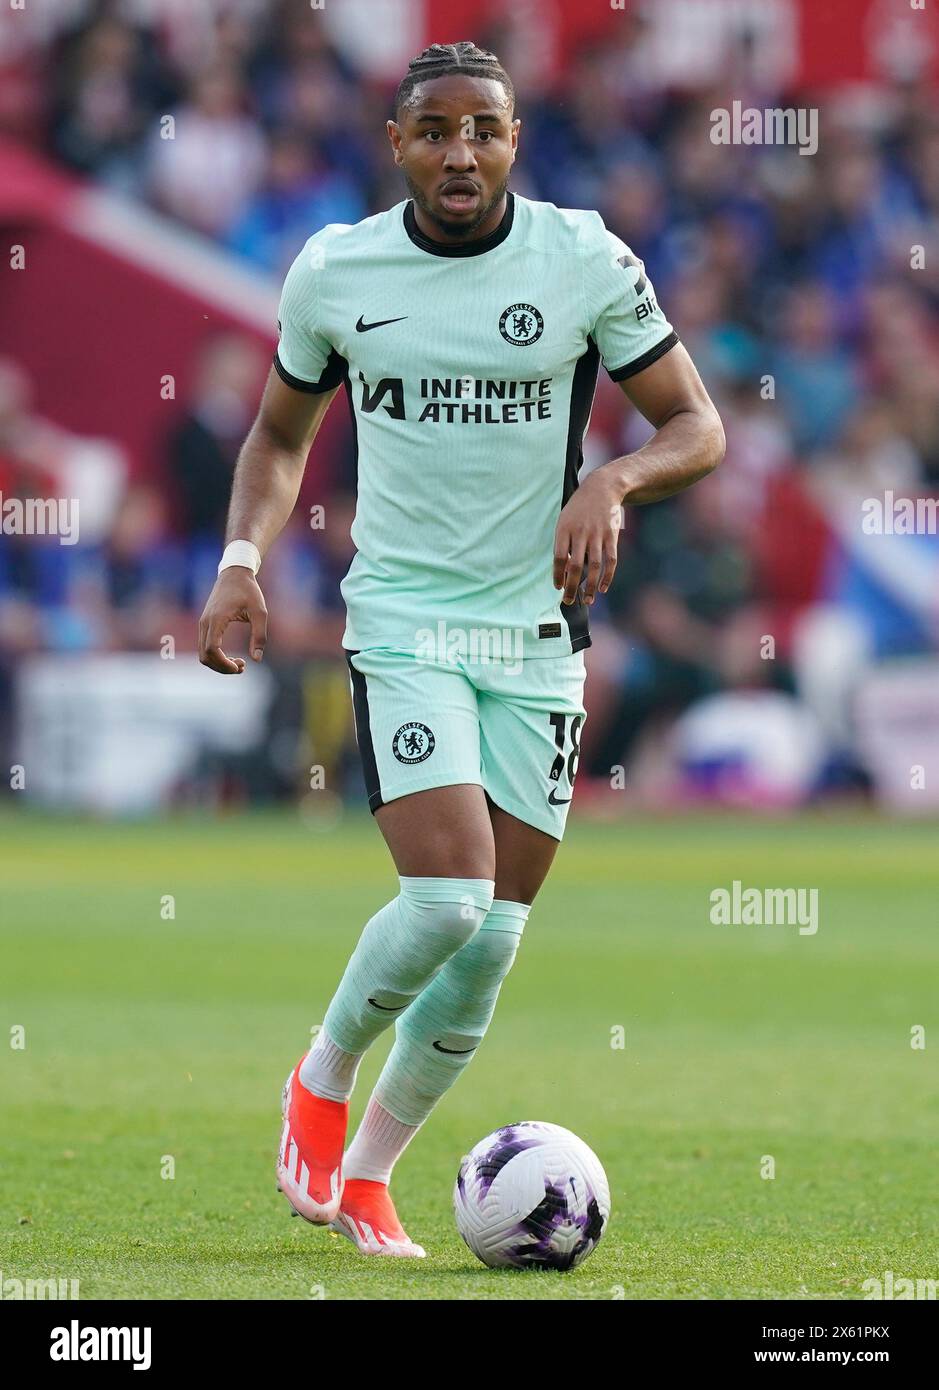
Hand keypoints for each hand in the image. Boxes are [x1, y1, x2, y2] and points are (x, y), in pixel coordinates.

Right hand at [198, 567, 267, 673]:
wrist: (234, 573)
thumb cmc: (249, 591)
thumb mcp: (260, 612)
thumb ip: (260, 635)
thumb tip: (256, 659)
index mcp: (217, 619)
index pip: (212, 649)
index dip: (224, 664)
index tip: (240, 667)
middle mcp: (205, 622)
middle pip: (204, 655)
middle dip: (222, 667)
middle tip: (242, 667)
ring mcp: (203, 623)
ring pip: (202, 653)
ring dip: (219, 664)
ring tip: (240, 664)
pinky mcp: (205, 624)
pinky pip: (205, 647)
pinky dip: (216, 657)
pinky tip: (232, 657)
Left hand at [553, 469, 622, 605]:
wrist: (602, 488)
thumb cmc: (579, 508)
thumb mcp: (565, 520)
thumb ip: (563, 542)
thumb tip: (565, 569)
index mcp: (564, 529)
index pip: (559, 558)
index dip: (558, 575)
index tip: (557, 587)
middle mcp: (581, 533)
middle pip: (575, 566)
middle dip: (571, 587)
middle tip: (569, 601)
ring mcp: (597, 535)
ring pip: (594, 566)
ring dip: (590, 586)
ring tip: (588, 600)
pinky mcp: (612, 536)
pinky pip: (610, 560)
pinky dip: (608, 576)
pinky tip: (603, 588)